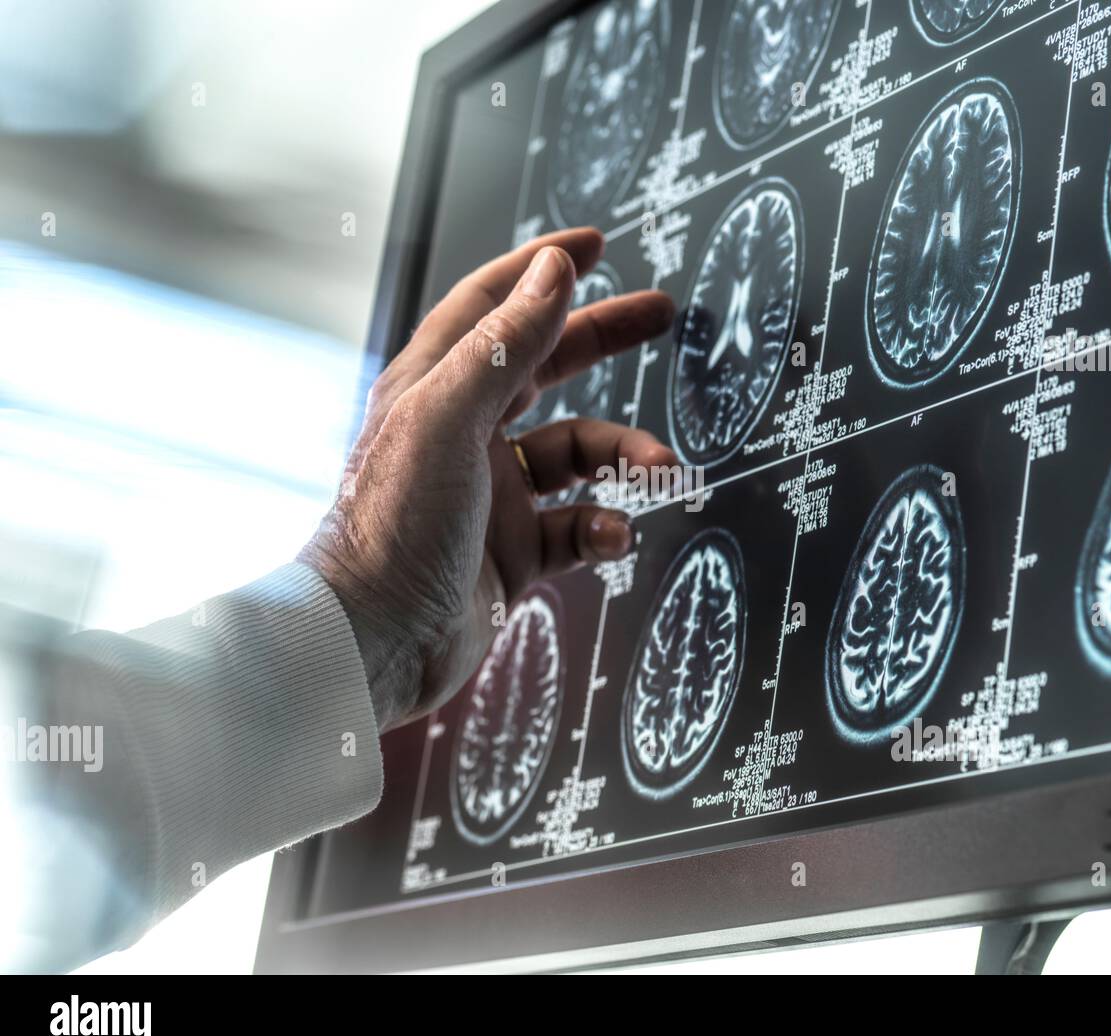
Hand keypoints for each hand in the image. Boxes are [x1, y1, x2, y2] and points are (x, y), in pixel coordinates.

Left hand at [301, 228, 677, 732]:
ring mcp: (492, 493)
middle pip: (545, 366)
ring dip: (622, 453)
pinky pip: (577, 525)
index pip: (490, 305)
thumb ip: (505, 342)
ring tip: (659, 467)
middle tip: (662, 315)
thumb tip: (555, 270)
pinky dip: (604, 525)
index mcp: (434, 387)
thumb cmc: (394, 523)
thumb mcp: (448, 415)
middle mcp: (463, 432)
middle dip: (603, 339)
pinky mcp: (513, 552)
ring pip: (575, 452)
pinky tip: (612, 534)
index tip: (594, 246)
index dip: (541, 270)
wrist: (373, 640)